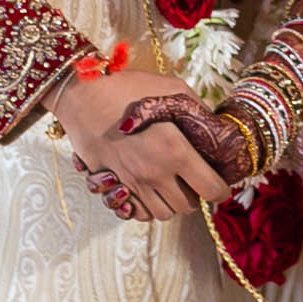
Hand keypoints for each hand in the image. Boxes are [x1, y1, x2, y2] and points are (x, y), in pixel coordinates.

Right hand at [52, 70, 229, 220]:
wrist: (80, 94)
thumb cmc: (127, 87)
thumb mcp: (172, 89)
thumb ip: (199, 112)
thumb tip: (217, 128)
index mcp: (176, 149)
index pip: (211, 189)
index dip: (222, 190)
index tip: (221, 183)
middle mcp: (155, 173)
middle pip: (187, 206)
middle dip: (195, 195)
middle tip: (193, 179)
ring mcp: (131, 183)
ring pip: (162, 214)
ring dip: (171, 202)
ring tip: (171, 183)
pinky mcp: (111, 185)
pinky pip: (135, 212)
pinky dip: (146, 207)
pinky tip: (148, 187)